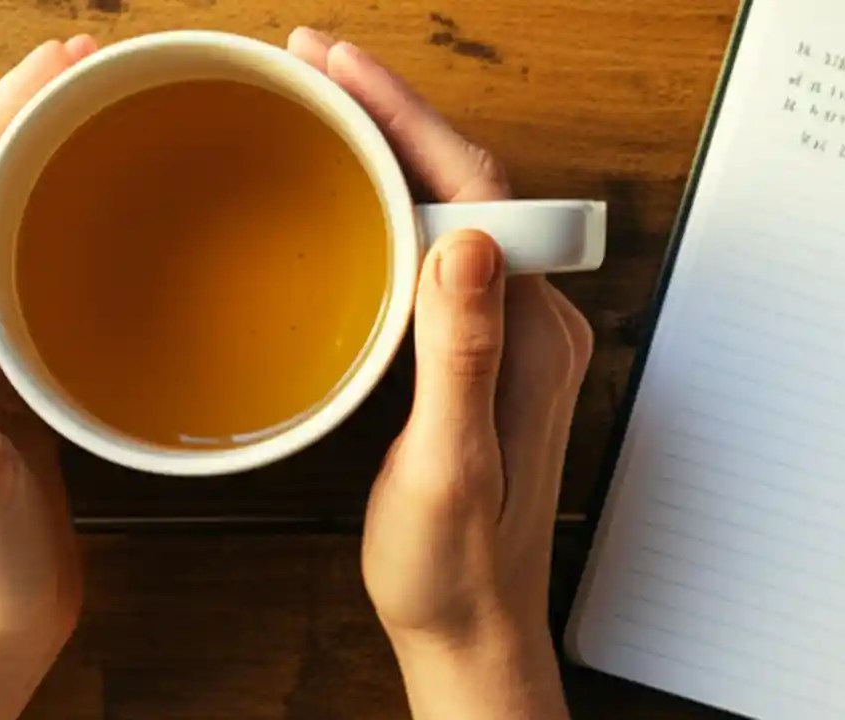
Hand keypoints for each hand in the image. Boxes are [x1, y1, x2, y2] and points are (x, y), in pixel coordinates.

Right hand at [288, 29, 592, 718]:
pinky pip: (437, 256)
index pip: (477, 191)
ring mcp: (506, 335)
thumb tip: (464, 241)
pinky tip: (351, 203)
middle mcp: (530, 320)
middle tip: (314, 65)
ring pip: (450, 212)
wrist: (472, 625)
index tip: (341, 67)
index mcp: (530, 333)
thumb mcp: (450, 467)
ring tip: (325, 108)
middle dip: (392, 115)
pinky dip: (392, 210)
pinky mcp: (477, 355)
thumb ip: (464, 357)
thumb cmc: (456, 564)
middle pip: (467, 185)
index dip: (409, 118)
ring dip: (391, 153)